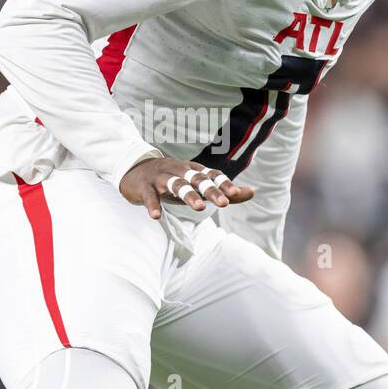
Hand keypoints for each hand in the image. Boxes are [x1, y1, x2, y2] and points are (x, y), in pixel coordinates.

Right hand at [119, 157, 253, 220]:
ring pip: (176, 184)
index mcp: (193, 171)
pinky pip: (149, 195)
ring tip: (199, 208)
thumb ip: (223, 190)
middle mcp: (179, 171)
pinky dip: (153, 205)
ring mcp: (161, 177)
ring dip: (188, 194)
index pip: (211, 175)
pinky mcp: (145, 186)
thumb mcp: (197, 185)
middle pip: (197, 179)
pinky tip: (157, 217)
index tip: (235, 194)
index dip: (223, 184)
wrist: (135, 172)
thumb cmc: (172, 180)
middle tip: (223, 204)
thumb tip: (252, 192)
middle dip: (210, 190)